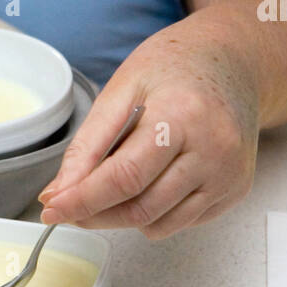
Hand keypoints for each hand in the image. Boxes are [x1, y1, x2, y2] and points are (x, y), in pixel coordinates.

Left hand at [38, 13, 260, 238]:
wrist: (234, 62)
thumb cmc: (175, 68)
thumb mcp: (121, 90)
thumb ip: (88, 144)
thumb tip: (60, 192)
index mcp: (183, 116)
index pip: (124, 177)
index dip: (82, 200)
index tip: (52, 210)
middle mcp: (214, 150)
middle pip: (140, 208)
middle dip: (94, 214)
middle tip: (68, 205)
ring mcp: (229, 174)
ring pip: (159, 224)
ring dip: (120, 218)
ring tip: (108, 189)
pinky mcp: (235, 190)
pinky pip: (180, 222)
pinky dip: (152, 215)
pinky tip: (148, 183)